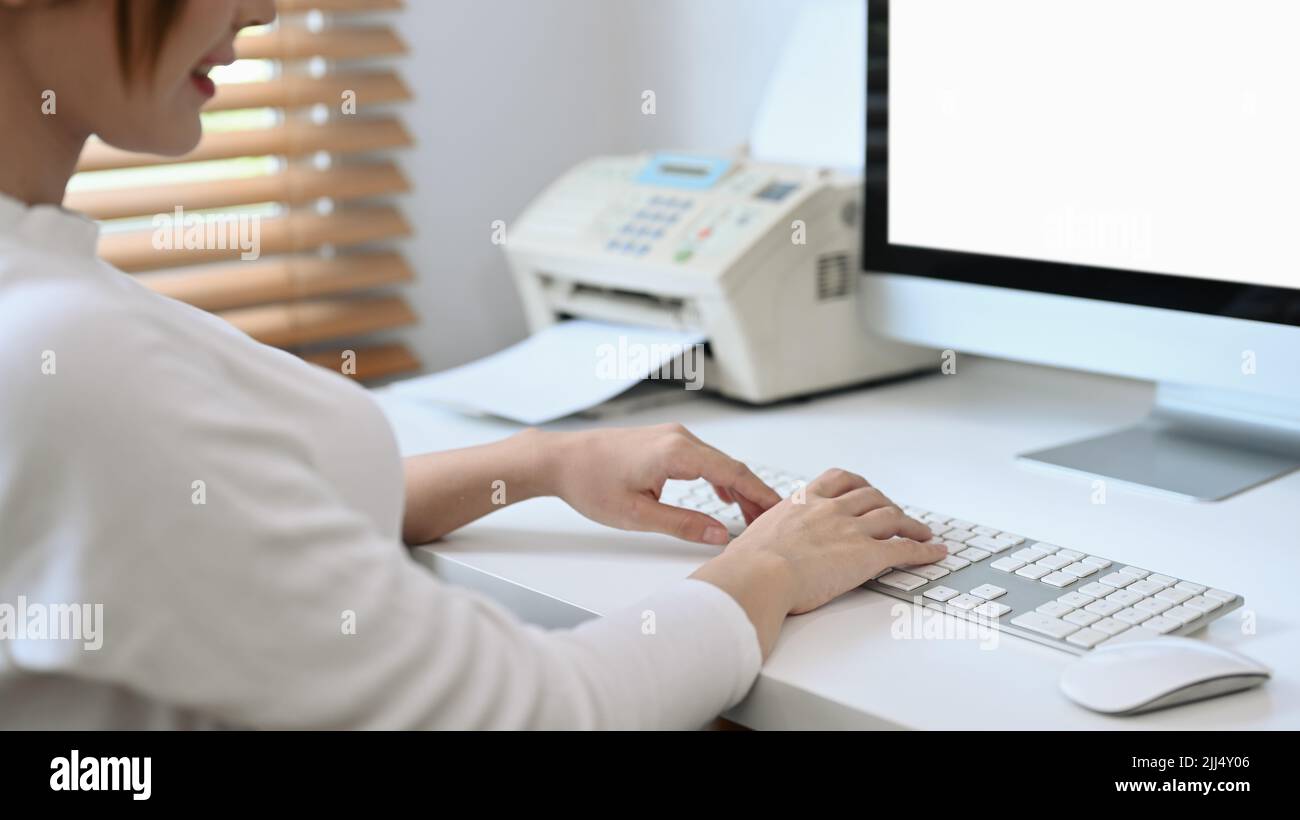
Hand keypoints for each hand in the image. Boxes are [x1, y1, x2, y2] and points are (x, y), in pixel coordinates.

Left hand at [543, 423, 780, 544]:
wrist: (558, 459)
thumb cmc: (589, 484)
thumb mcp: (638, 515)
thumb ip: (684, 525)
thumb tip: (721, 535)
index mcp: (677, 453)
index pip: (733, 474)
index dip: (760, 495)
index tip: (780, 511)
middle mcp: (679, 437)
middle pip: (730, 467)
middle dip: (753, 495)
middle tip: (772, 522)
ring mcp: (671, 435)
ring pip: (717, 462)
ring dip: (736, 487)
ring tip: (751, 515)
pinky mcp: (663, 439)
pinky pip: (701, 458)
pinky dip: (718, 477)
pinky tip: (723, 496)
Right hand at [691, 468, 942, 656]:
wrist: (757, 575)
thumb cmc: (747, 564)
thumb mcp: (755, 537)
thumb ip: (767, 537)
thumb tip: (755, 551)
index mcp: (803, 502)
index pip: (838, 480)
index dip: (857, 484)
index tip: (864, 489)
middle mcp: (830, 510)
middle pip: (871, 496)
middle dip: (887, 504)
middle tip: (895, 514)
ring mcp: (850, 530)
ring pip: (892, 518)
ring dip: (911, 524)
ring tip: (922, 532)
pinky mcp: (867, 555)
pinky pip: (904, 549)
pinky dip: (924, 550)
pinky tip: (935, 552)